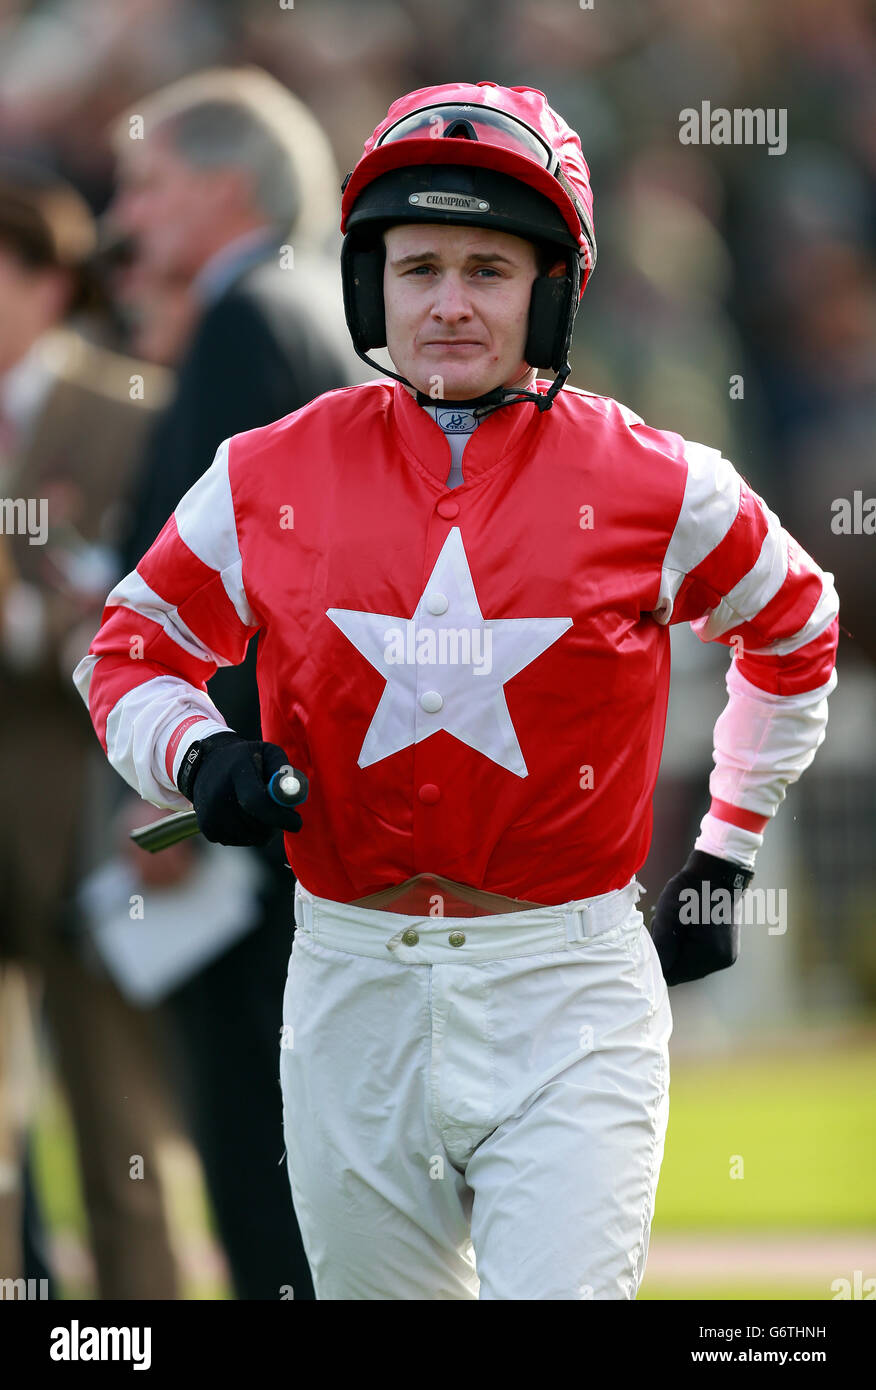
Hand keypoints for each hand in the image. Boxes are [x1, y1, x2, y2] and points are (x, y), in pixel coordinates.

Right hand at [178, 731, 304, 846]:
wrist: (206, 764)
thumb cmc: (245, 759)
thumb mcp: (267, 753)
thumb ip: (283, 771)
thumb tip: (295, 791)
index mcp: (237, 772)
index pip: (257, 801)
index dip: (280, 816)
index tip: (297, 822)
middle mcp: (219, 796)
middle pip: (258, 825)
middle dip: (276, 822)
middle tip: (279, 809)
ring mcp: (211, 815)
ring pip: (253, 838)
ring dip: (264, 829)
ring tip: (260, 808)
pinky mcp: (208, 830)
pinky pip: (241, 841)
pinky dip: (250, 833)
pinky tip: (245, 815)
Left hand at [649, 850, 752, 985]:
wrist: (718, 872)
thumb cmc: (690, 890)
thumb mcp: (668, 916)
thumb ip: (661, 946)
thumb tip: (656, 970)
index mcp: (710, 954)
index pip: (675, 975)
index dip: (660, 962)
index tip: (653, 941)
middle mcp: (723, 960)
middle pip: (684, 971)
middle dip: (670, 954)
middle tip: (665, 926)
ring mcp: (727, 954)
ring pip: (692, 964)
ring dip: (679, 949)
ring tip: (676, 923)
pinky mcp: (727, 947)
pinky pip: (701, 955)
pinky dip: (690, 945)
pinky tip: (687, 925)